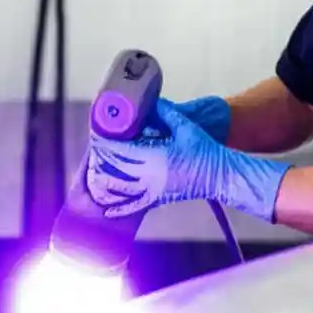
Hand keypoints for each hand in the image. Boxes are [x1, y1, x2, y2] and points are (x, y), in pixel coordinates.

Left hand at [88, 99, 290, 221]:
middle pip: (117, 168)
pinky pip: (135, 206)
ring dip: (105, 183)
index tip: (96, 137)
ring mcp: (154, 190)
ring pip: (121, 188)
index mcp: (156, 156)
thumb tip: (150, 101)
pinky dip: (120, 209)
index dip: (105, 144)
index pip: (122, 150)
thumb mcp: (185, 127)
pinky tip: (107, 210)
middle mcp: (151, 175)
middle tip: (93, 151)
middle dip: (102, 160)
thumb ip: (166, 113)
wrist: (219, 175)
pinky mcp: (158, 199)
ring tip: (93, 176)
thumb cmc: (205, 151)